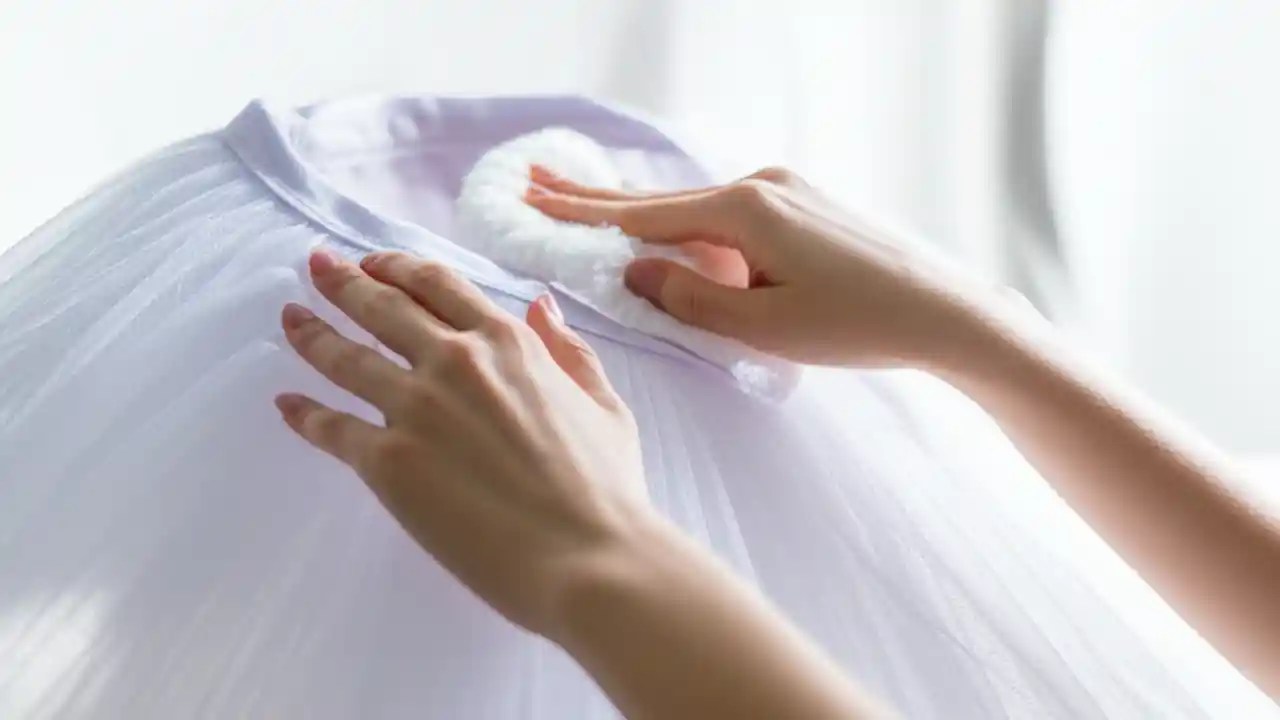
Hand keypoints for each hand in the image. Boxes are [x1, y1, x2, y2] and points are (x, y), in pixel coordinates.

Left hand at [275, 248, 650, 635]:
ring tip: (290, 318)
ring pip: (346, 358)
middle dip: (343, 281)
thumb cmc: (607, 487)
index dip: (398, 267)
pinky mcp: (388, 463)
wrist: (588, 557)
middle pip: (382, 307)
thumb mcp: (603, 403)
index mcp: (507, 342)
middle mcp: (454, 362)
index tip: (374, 262)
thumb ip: (568, 350)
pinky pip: (332, 429)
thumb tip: (540, 305)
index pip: (437, 285)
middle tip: (315, 266)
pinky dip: (304, 414)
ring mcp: (416, 410)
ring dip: (312, 333)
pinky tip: (287, 404)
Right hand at [527, 165, 1001, 368]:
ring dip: (646, 217)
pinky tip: (674, 235)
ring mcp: (785, 188)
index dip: (581, 213)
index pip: (642, 216)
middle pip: (661, 199)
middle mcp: (760, 184)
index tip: (530, 198)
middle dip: (597, 196)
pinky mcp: (804, 201)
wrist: (943, 309)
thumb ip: (689, 297)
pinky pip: (729, 213)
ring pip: (697, 209)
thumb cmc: (856, 326)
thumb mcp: (761, 326)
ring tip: (592, 212)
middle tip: (537, 177)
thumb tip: (633, 269)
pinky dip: (691, 226)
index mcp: (743, 211)